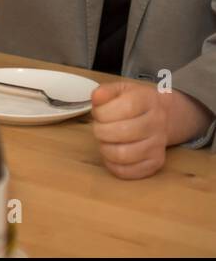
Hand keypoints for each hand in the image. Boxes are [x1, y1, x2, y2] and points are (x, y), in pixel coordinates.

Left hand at [90, 82, 213, 178]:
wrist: (164, 115)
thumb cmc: (134, 101)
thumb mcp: (121, 89)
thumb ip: (105, 91)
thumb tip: (96, 98)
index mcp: (148, 100)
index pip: (126, 107)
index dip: (103, 112)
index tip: (99, 113)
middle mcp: (157, 123)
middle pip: (122, 132)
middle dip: (101, 131)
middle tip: (100, 128)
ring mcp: (158, 145)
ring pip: (123, 154)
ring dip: (105, 148)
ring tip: (106, 141)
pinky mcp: (156, 163)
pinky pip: (128, 172)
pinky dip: (113, 165)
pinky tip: (112, 154)